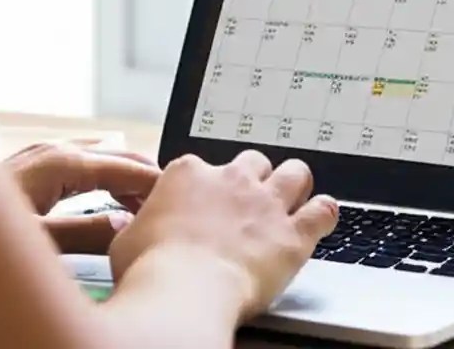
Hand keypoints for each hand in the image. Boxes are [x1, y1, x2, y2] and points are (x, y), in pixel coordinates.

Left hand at [2, 140, 160, 253]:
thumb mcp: (37, 240)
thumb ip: (85, 233)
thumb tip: (127, 226)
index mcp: (62, 162)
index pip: (126, 167)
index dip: (156, 183)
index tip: (182, 201)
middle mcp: (56, 151)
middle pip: (119, 156)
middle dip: (148, 178)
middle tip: (174, 207)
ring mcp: (44, 155)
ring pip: (103, 158)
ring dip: (128, 179)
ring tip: (149, 208)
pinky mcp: (34, 166)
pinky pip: (84, 164)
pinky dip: (107, 179)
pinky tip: (113, 199)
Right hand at [108, 150, 337, 321]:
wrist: (184, 290)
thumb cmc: (151, 268)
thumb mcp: (127, 239)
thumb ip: (140, 225)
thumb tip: (136, 228)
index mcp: (189, 174)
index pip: (205, 167)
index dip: (209, 187)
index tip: (207, 205)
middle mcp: (232, 180)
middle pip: (254, 162)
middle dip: (255, 179)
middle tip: (251, 204)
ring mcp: (266, 203)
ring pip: (296, 173)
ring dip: (295, 185)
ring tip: (293, 200)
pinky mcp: (293, 233)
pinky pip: (324, 210)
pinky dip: (325, 214)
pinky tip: (321, 220)